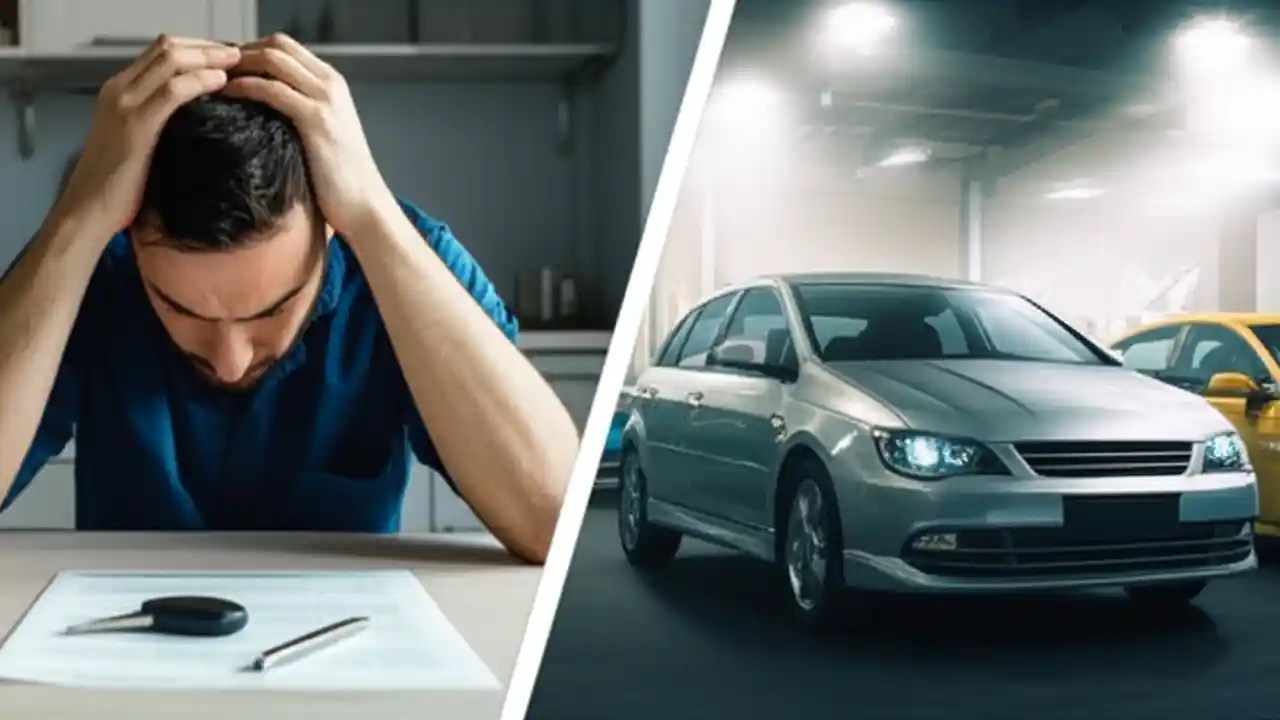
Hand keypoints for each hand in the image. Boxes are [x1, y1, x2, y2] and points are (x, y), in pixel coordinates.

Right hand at [51, 35, 239, 240]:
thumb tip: (197, 119)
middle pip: (167, 48)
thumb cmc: (116, 186)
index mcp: (118, 91)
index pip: (159, 52)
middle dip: (206, 47)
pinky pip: (173, 90)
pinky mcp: (136, 125)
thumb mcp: (137, 143)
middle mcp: (118, 89)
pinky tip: (221, 82)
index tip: (224, 58)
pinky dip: (200, 81)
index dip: (196, 48)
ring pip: (171, 60)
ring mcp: (124, 104)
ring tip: (237, 62)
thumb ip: (157, 123)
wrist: (88, 211)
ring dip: (209, 57)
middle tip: (237, 54)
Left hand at [223, 34, 396, 237]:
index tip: (225, 68)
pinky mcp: (315, 119)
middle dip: (241, 52)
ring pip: (272, 59)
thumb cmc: (340, 177)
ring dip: (237, 65)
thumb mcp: (324, 132)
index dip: (250, 49)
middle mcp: (331, 83)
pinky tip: (226, 96)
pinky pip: (271, 89)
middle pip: (276, 45)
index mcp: (333, 82)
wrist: (363, 204)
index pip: (285, 46)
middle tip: (214, 72)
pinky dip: (244, 86)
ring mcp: (325, 99)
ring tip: (213, 81)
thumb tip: (264, 106)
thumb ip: (302, 110)